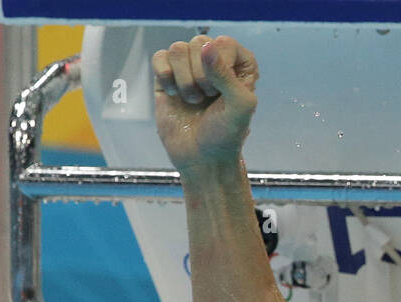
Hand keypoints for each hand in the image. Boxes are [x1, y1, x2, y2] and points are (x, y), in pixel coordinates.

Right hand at [152, 35, 258, 176]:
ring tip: (193, 100)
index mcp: (238, 66)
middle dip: (201, 76)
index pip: (224, 43)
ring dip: (184, 80)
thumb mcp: (240, 106)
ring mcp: (189, 68)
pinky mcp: (167, 77)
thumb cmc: (226, 135)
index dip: (220, 66)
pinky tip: (174, 95)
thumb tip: (206, 46)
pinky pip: (159, 57)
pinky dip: (165, 77)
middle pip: (199, 43)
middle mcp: (214, 62)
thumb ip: (227, 74)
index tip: (222, 92)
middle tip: (207, 99)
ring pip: (177, 49)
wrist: (202, 158)